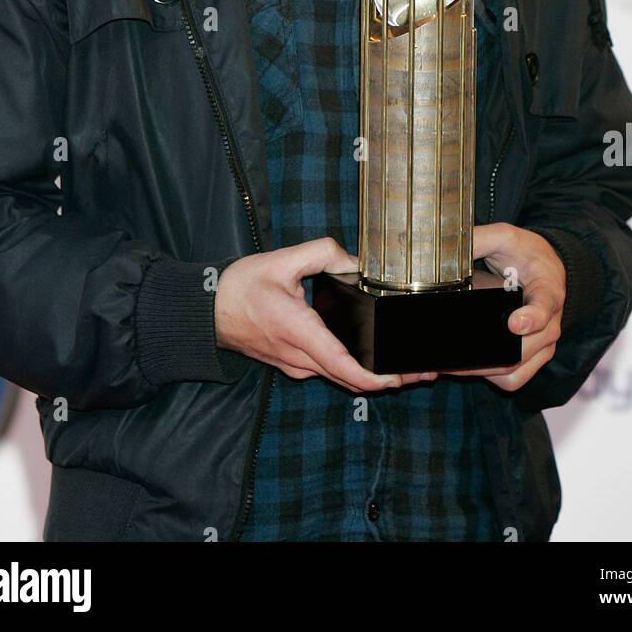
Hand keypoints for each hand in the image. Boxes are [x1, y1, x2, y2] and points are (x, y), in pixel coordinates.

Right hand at [213, 236, 438, 392]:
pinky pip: (329, 371)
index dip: (377, 377)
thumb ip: (321, 253)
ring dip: (373, 376)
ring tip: (408, 366)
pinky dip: (355, 370)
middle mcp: (299, 357)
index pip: (344, 366)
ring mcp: (295, 365)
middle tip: (425, 369)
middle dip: (390, 378)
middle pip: (351, 379)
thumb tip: (354, 259)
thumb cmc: (239, 288)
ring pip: (341, 377)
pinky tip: (374, 359)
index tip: (403, 375)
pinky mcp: (292, 363)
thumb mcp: (280, 260)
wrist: (206, 312)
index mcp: (300, 332)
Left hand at [437, 223, 565, 391]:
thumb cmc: (526, 253)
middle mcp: (551, 323)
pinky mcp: (534, 359)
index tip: (514, 324)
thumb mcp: (505, 237)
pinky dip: (491, 377)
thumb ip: (480, 239)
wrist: (546, 268)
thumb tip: (446, 247)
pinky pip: (514, 379)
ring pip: (516, 370)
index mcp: (548, 290)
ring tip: (451, 364)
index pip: (545, 307)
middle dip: (488, 356)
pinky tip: (468, 366)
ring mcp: (544, 345)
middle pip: (525, 349)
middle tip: (452, 354)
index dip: (532, 319)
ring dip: (484, 371)